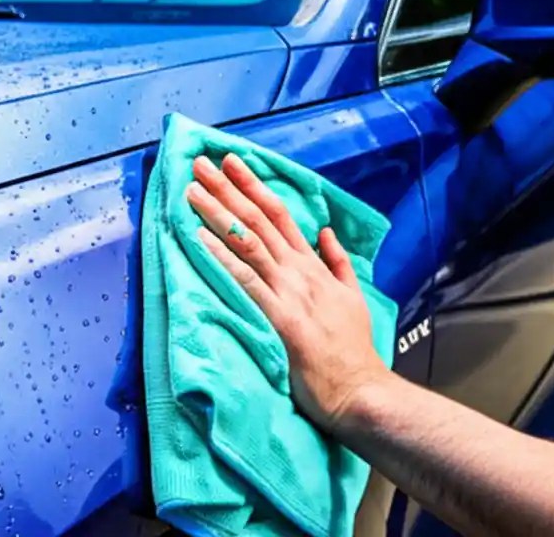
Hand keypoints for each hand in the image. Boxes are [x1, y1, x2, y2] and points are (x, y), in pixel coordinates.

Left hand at [185, 154, 394, 432]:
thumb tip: (326, 233)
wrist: (360, 390)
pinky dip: (222, 257)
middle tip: (201, 163)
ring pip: (248, 242)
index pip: (280, 215)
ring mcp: (289, 292)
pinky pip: (245, 280)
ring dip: (217, 213)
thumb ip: (338, 263)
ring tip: (192, 190)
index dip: (254, 186)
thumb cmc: (352, 351)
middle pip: (258, 220)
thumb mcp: (352, 297)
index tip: (232, 163)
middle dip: (228, 188)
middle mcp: (299, 271)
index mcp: (313, 266)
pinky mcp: (280, 317)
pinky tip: (199, 239)